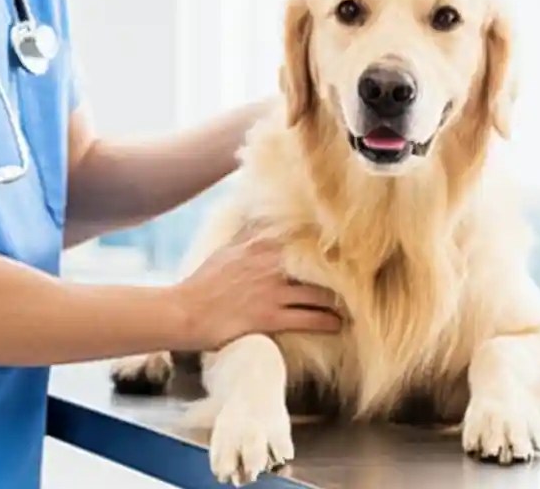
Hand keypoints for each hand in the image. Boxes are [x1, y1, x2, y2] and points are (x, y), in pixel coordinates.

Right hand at [170, 233, 342, 351]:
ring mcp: (272, 291)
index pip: (302, 237)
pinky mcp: (270, 317)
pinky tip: (338, 324)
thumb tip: (260, 215)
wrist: (185, 311)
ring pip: (319, 293)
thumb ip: (247, 234)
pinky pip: (309, 318)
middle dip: (338, 273)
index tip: (342, 250)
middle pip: (318, 265)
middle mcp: (270, 264)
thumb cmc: (203, 282)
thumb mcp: (226, 249)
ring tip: (347, 306)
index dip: (325, 245)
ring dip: (337, 301)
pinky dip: (328, 321)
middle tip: (354, 280)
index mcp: (259, 244)